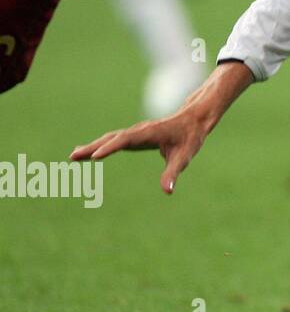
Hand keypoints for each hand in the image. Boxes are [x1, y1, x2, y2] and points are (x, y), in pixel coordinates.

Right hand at [70, 107, 212, 193]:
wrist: (193, 120)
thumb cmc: (189, 139)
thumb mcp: (184, 157)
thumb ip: (173, 173)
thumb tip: (167, 191)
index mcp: (149, 133)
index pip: (126, 140)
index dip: (110, 148)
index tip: (94, 156)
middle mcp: (139, 131)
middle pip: (113, 138)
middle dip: (94, 147)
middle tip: (74, 156)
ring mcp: (135, 133)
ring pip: (111, 139)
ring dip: (92, 146)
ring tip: (73, 156)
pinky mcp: (134, 137)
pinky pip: (113, 141)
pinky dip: (99, 146)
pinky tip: (87, 154)